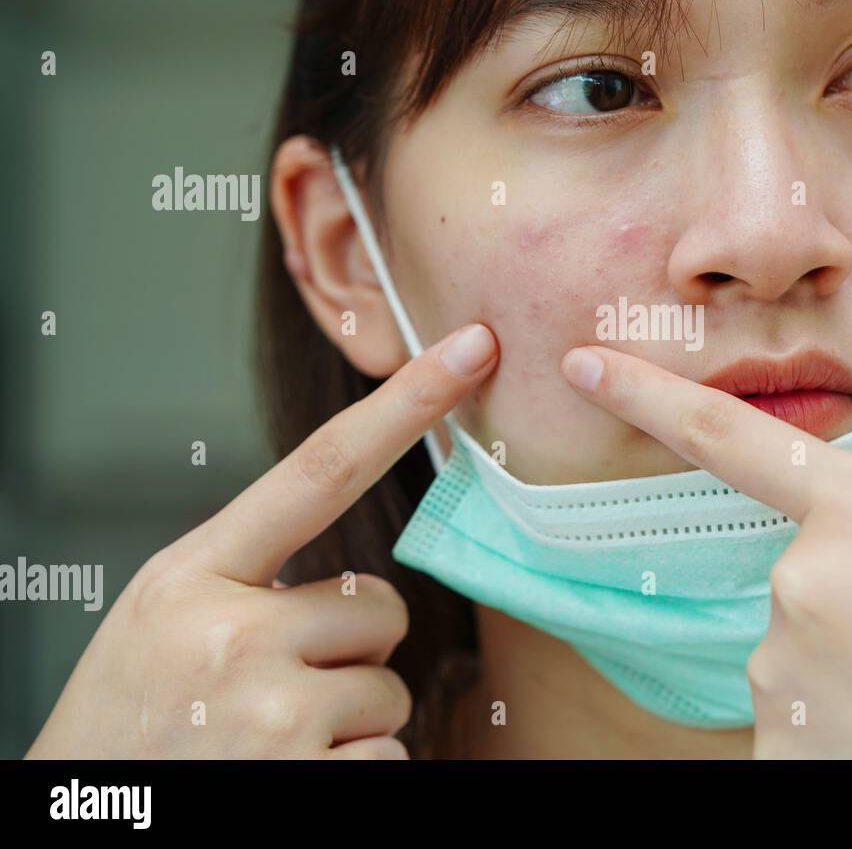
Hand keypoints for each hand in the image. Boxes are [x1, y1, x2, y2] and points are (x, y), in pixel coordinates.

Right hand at [26, 323, 498, 758]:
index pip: (321, 468)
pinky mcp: (304, 779)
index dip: (406, 403)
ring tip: (265, 747)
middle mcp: (231, 633)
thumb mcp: (162, 622)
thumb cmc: (131, 725)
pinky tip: (289, 782)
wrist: (78, 823)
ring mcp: (267, 711)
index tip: (473, 349)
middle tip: (271, 697)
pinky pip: (389, 756)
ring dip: (348, 721)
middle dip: (349, 653)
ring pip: (388, 686)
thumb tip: (361, 588)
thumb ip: (248, 580)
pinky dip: (354, 775)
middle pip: (379, 608)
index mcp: (192, 578)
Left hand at [561, 344, 851, 758]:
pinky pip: (793, 720)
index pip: (729, 438)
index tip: (584, 366)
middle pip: (799, 576)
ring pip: (797, 653)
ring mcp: (778, 668)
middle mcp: (804, 580)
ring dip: (849, 672)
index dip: (646, 396)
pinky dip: (839, 729)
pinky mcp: (770, 748)